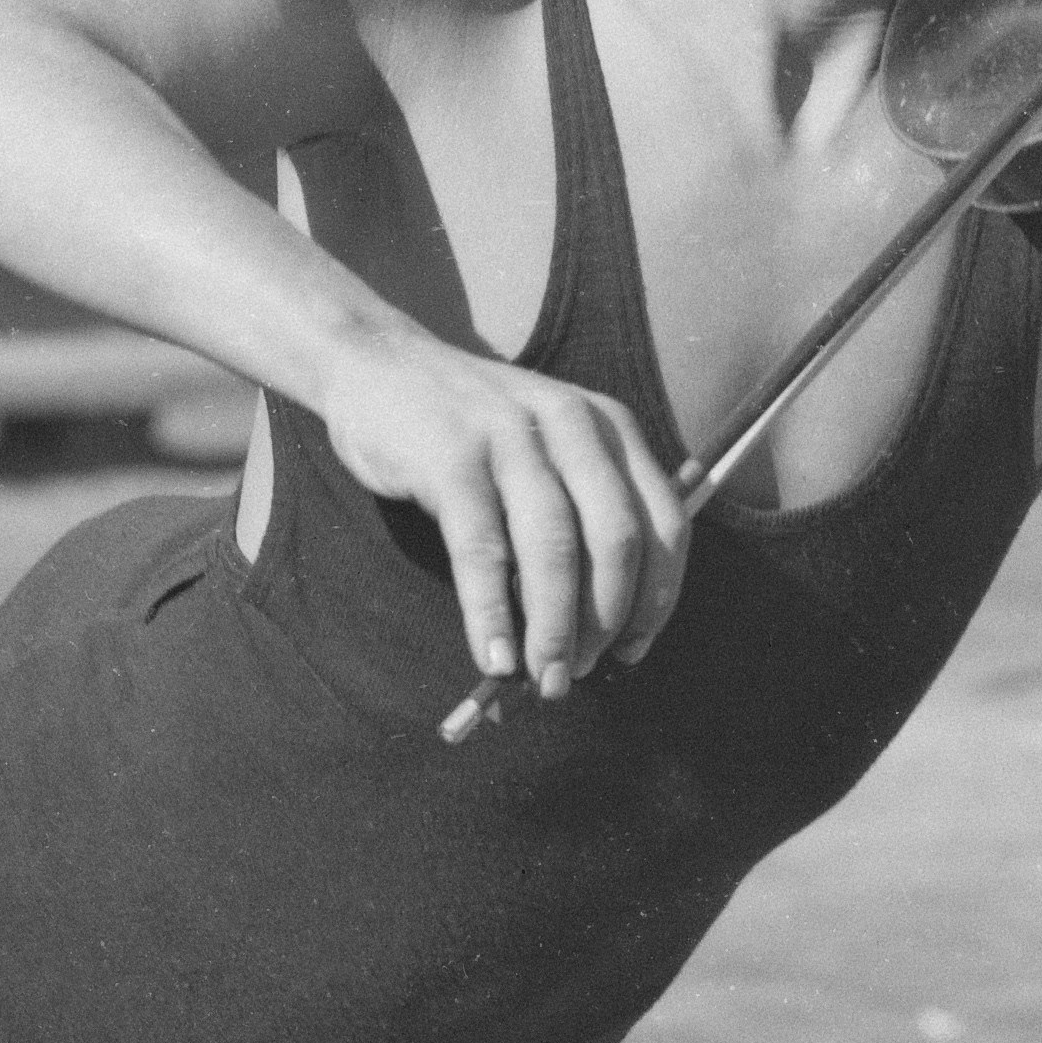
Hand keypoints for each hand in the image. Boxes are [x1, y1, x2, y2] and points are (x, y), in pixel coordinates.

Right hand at [317, 330, 687, 704]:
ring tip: (545, 679)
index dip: (656, 597)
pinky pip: (482, 551)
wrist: (377, 362)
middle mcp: (571, 425)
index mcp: (609, 427)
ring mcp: (511, 438)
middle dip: (606, 621)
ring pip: (554, 549)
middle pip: (616, 539)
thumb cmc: (469, 425)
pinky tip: (494, 656)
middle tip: (581, 673)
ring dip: (555, 629)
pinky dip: (492, 614)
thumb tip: (595, 628)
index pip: (664, 521)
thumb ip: (579, 511)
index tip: (633, 650)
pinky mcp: (452, 458)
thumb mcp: (546, 445)